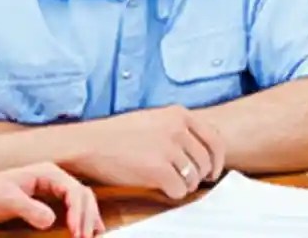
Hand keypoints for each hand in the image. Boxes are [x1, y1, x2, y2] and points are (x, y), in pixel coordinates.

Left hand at [0, 162, 103, 237]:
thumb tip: (51, 220)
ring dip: (88, 218)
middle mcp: (54, 179)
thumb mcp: (7, 201)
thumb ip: (29, 208)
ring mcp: (52, 189)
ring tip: (92, 236)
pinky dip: (80, 219)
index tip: (76, 231)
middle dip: (86, 217)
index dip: (78, 211)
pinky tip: (83, 231)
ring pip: (81, 201)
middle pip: (82, 195)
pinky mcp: (48, 201)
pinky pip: (71, 208)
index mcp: (47, 173)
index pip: (74, 190)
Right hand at [73, 105, 225, 199]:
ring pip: (194, 178)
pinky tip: (161, 187)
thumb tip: (203, 146)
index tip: (212, 170)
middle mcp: (177, 128)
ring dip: (185, 185)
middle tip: (188, 181)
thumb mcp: (154, 119)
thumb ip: (178, 128)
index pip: (215, 139)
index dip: (217, 159)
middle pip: (206, 161)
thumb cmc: (118, 134)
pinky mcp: (158, 169)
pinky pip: (180, 190)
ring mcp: (168, 148)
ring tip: (169, 182)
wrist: (90, 143)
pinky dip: (173, 193)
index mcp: (178, 114)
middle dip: (199, 175)